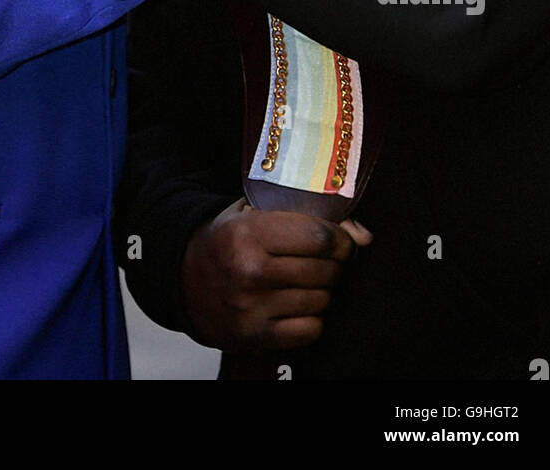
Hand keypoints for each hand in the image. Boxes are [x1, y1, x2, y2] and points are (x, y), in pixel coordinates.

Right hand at [181, 198, 372, 352]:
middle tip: (326, 258)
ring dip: (323, 289)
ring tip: (307, 279)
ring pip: (322, 300)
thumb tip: (364, 235)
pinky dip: (313, 317)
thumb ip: (308, 215)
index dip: (340, 238)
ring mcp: (252, 309)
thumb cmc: (229, 239)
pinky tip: (298, 302)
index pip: (320, 237)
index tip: (341, 239)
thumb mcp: (257, 212)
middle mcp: (250, 272)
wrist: (185, 279)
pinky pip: (311, 329)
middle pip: (326, 269)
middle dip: (335, 264)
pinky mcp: (256, 337)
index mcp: (248, 234)